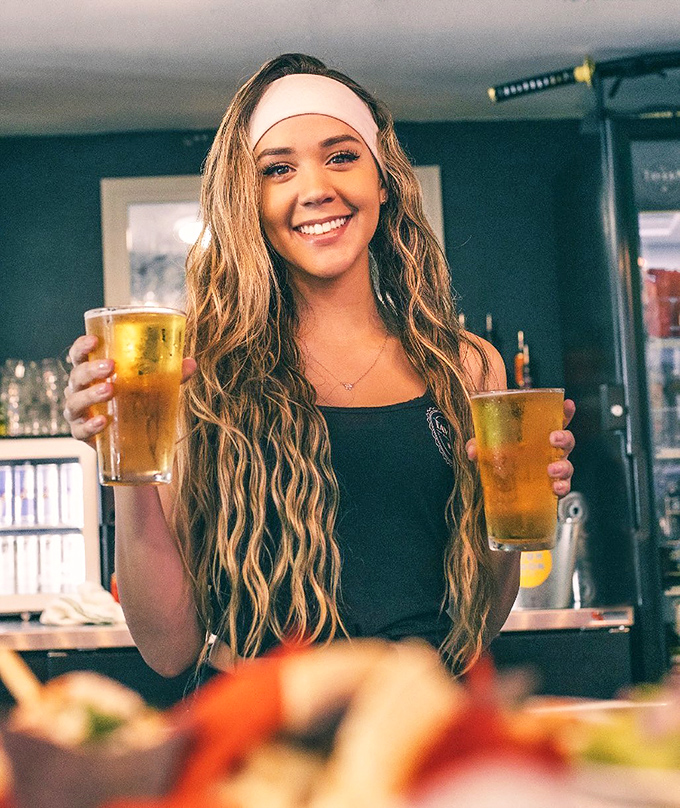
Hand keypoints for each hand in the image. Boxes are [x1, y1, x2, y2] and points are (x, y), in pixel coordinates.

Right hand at [63, 334, 196, 445]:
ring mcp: (78, 413)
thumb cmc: (135, 403)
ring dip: (90, 395)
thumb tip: (190, 363)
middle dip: (91, 369)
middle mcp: (80, 390)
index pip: (79, 355)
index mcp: (92, 373)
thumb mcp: (153, 387)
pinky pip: (80, 430)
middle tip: (110, 366)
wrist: (131, 443)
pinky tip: (103, 421)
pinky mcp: (82, 434)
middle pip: (77, 375)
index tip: (95, 340)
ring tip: (109, 391)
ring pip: (74, 402)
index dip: (82, 346)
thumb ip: (169, 375)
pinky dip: (90, 426)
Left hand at [466, 398, 575, 497]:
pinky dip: (563, 487)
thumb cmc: (504, 464)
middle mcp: (549, 452)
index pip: (555, 421)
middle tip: (554, 438)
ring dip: (563, 465)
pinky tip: (556, 488)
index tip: (567, 404)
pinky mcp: (552, 489)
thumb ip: (479, 445)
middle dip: (564, 437)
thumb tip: (472, 450)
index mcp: (538, 437)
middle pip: (566, 441)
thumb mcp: (489, 450)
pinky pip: (563, 487)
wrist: (505, 495)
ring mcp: (553, 470)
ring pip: (567, 464)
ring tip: (552, 469)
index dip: (564, 412)